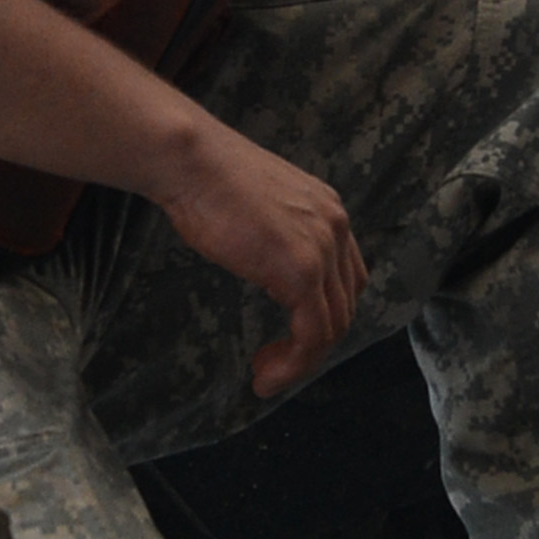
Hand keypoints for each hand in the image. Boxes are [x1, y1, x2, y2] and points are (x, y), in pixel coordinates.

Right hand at [149, 100, 365, 395]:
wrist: (192, 162)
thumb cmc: (206, 179)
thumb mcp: (258, 209)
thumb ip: (276, 236)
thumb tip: (267, 262)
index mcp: (329, 212)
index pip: (347, 278)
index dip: (323, 314)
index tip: (289, 334)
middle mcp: (336, 228)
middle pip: (343, 306)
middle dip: (313, 342)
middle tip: (275, 362)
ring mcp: (322, 250)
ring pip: (330, 327)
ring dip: (302, 361)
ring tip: (268, 376)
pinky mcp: (301, 272)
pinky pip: (311, 335)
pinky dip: (294, 364)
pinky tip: (267, 375)